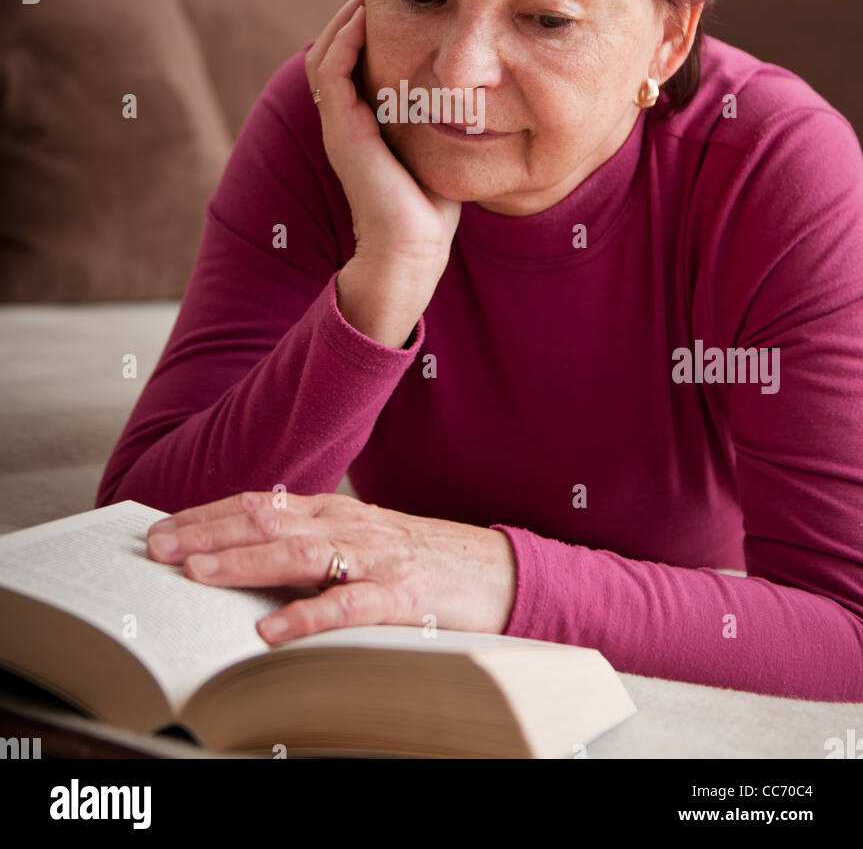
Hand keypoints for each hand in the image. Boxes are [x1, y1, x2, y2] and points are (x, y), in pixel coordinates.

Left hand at [146, 491, 516, 644]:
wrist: (497, 572)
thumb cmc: (421, 560)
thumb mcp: (360, 541)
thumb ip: (311, 541)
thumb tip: (246, 550)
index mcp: (335, 511)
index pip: (260, 503)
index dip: (208, 513)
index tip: (162, 526)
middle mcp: (349, 526)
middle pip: (267, 520)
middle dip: (207, 531)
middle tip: (157, 546)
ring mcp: (374, 559)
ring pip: (299, 554)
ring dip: (243, 560)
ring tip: (197, 573)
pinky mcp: (400, 596)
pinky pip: (346, 606)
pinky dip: (305, 616)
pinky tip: (269, 629)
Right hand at [304, 0, 461, 270]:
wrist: (411, 249)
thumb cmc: (431, 209)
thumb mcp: (438, 150)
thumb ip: (441, 120)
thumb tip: (472, 92)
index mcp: (363, 122)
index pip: (354, 60)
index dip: (367, 27)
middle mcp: (345, 120)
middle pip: (335, 49)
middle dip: (353, 12)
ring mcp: (339, 124)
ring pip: (327, 53)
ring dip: (345, 17)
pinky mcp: (342, 130)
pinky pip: (332, 71)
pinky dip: (345, 39)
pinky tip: (365, 15)